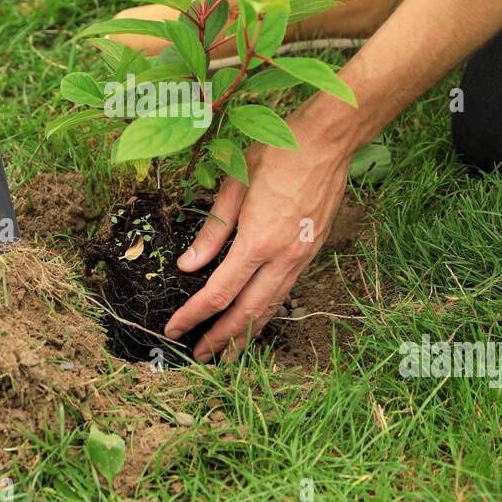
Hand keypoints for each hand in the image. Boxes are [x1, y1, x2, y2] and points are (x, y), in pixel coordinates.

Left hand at [164, 108, 352, 361]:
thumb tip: (188, 266)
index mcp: (257, 241)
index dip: (194, 315)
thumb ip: (211, 232)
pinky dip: (265, 313)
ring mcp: (300, 259)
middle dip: (220, 339)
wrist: (326, 144)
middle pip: (246, 312)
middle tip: (199, 357)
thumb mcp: (233, 186)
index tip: (174, 329)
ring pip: (269, 308)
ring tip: (226, 355)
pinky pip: (284, 293)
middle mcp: (281, 259)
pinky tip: (254, 320)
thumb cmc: (276, 156)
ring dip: (246, 334)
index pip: (218, 292)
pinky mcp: (310, 254)